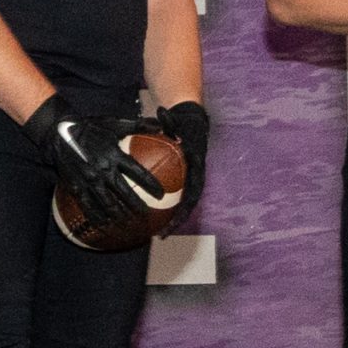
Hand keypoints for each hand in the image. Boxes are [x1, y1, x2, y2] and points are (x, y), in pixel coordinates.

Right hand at [23, 95, 167, 233]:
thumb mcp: (113, 123)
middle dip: (137, 207)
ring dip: (120, 217)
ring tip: (130, 226)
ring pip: (108, 204)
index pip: (138, 173)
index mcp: (114, 154)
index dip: (151, 185)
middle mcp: (103, 170)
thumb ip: (137, 125)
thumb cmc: (89, 128)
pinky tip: (105, 225)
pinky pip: (88, 207)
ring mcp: (89, 180)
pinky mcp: (76, 187)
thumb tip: (159, 124)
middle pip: (124, 194)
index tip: (161, 195)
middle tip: (146, 216)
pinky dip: (98, 218)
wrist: (58, 134)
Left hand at [158, 100, 209, 223]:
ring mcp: (190, 180)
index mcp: (196, 168)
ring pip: (182, 204)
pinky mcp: (184, 180)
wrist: (192, 121)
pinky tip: (150, 214)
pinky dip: (166, 207)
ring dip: (170, 218)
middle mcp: (196, 177)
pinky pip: (175, 196)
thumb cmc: (182, 121)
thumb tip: (161, 112)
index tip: (174, 222)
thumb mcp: (176, 121)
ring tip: (155, 232)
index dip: (183, 211)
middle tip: (162, 235)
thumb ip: (169, 120)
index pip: (192, 195)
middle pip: (187, 206)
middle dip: (176, 222)